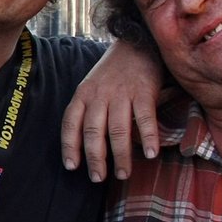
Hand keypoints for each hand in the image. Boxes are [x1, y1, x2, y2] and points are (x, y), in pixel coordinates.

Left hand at [61, 39, 164, 181]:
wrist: (136, 43)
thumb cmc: (112, 72)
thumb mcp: (91, 87)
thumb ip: (87, 111)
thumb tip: (85, 145)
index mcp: (83, 94)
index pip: (70, 123)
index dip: (70, 146)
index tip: (71, 166)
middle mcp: (99, 95)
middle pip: (93, 131)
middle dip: (95, 158)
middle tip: (98, 178)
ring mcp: (121, 93)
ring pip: (118, 130)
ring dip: (121, 155)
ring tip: (123, 174)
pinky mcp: (143, 91)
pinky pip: (145, 119)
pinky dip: (149, 138)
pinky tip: (151, 154)